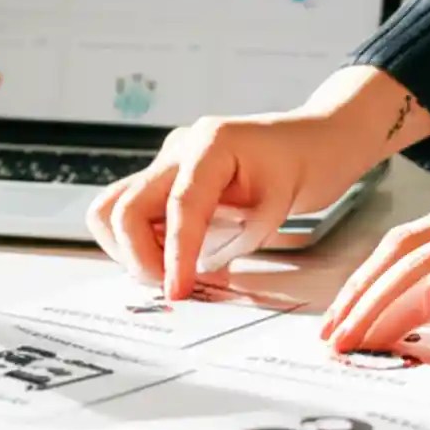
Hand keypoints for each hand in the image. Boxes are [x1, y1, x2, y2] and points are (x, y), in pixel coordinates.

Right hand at [86, 67, 429, 299]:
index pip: (179, 206)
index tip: (177, 291)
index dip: (174, 255)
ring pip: (113, 209)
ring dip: (131, 250)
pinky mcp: (166, 179)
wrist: (315, 139)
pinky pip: (133, 213)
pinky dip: (142, 242)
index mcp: (211, 144)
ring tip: (169, 271)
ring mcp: (168, 162)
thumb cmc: (307, 162)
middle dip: (137, 256)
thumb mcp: (280, 205)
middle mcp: (179, 149)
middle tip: (170, 285)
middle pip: (121, 206)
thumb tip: (195, 271)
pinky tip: (174, 257)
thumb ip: (236, 237)